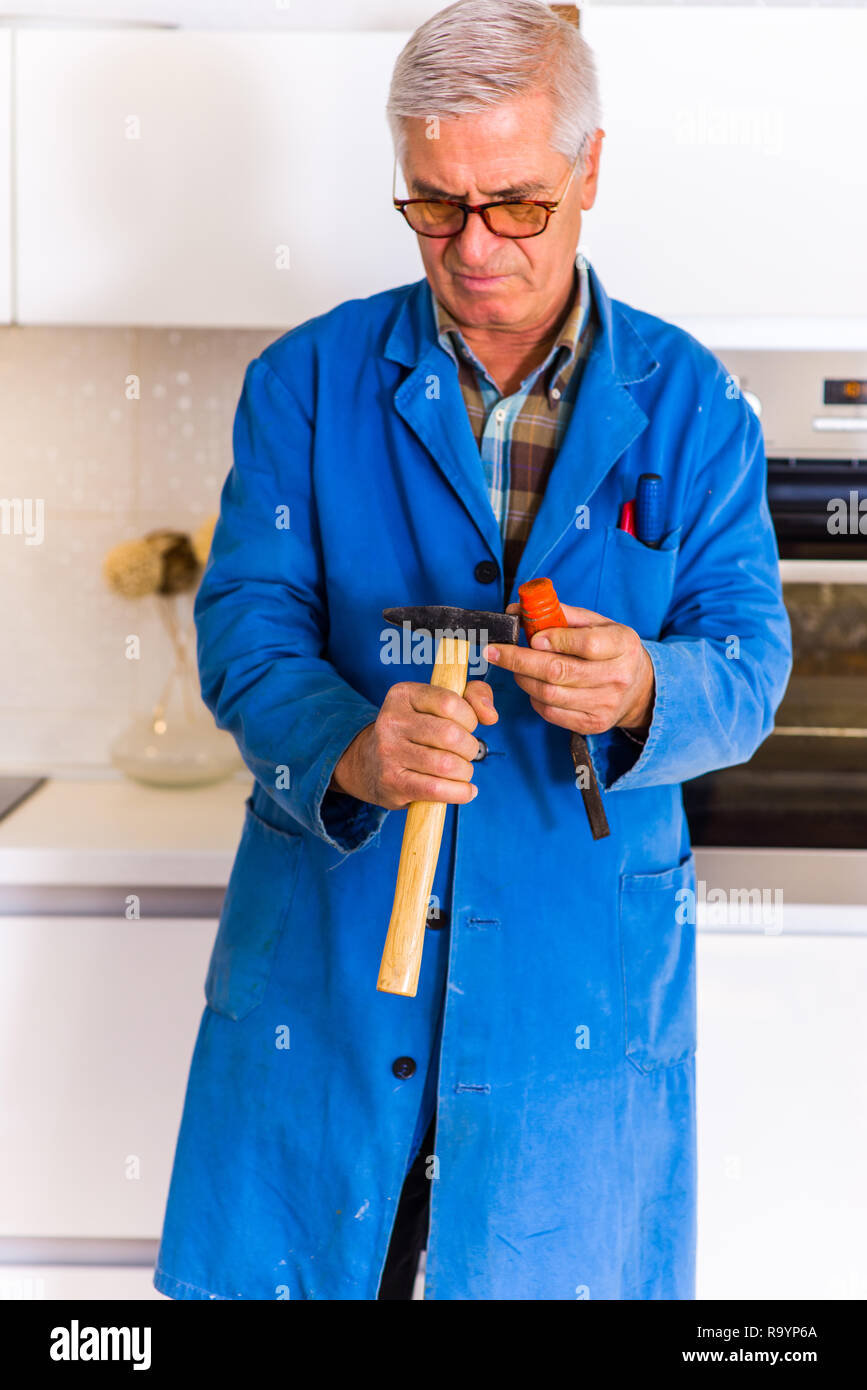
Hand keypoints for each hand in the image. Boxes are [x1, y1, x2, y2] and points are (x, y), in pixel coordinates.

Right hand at [330, 680, 497, 809]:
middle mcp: (391, 721)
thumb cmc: (416, 732)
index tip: (467, 727)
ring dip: (465, 771)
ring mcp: (389, 753)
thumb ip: (473, 696)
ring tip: (462, 771)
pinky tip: (465, 791)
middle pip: (450, 735)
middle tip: (466, 753)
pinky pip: (437, 789)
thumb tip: (491, 716)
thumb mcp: (437, 704)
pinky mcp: (392, 783)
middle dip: (470, 748)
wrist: (369, 764)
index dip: (469, 718)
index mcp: (403, 694)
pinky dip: (461, 792)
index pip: (449, 702)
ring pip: (447, 764)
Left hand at [483, 602, 654, 736]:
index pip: (587, 643)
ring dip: (523, 678)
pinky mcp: (592, 724)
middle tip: (496, 651)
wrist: (639, 688)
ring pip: (550, 694)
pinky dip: (534, 697)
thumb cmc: (611, 649)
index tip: (532, 637)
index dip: (555, 640)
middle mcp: (617, 677)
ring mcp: (605, 704)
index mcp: (622, 645)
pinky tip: (533, 684)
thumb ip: (561, 613)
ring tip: (514, 666)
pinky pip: (551, 712)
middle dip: (520, 661)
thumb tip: (519, 610)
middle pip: (559, 671)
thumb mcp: (597, 623)